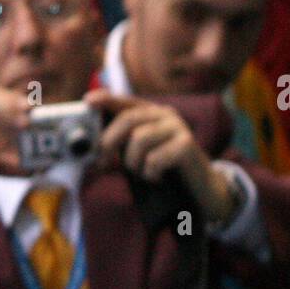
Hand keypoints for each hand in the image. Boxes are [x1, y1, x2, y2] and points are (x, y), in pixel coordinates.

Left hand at [89, 89, 236, 224]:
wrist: (201, 189)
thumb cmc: (167, 172)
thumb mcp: (142, 156)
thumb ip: (124, 147)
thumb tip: (97, 148)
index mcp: (153, 114)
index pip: (127, 102)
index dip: (107, 99)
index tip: (88, 101)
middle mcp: (166, 115)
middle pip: (128, 119)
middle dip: (110, 142)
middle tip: (103, 163)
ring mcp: (178, 128)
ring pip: (139, 140)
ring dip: (134, 164)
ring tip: (144, 174)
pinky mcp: (187, 145)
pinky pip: (154, 158)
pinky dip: (150, 173)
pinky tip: (158, 178)